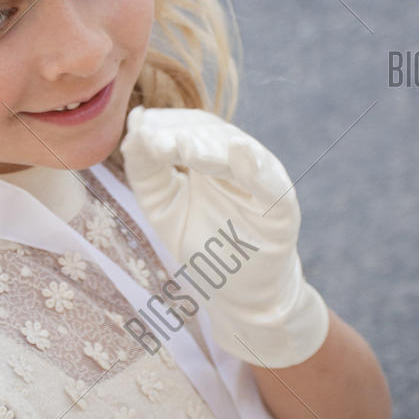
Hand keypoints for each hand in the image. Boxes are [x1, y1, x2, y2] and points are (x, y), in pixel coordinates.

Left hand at [120, 105, 328, 367]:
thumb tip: (135, 124)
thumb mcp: (164, 204)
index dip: (166, 123)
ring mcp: (264, 184)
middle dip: (181, 134)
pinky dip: (256, 169)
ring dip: (208, 147)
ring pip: (239, 154)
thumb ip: (147, 168)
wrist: (240, 294)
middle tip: (152, 138)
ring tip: (181, 147)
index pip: (192, 126)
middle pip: (214, 134)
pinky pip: (270, 186)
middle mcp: (242, 162)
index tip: (138, 126)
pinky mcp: (283, 211)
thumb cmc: (205, 247)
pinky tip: (240, 152)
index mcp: (215, 156)